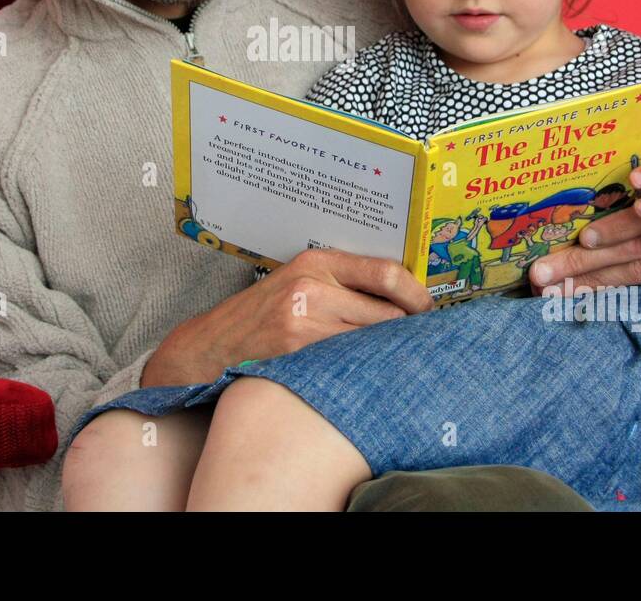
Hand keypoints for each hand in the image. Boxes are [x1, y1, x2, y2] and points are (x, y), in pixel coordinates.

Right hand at [145, 248, 431, 386]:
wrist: (210, 346)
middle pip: (387, 314)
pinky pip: (351, 366)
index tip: (429, 309)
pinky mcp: (298, 356)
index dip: (417, 294)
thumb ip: (342, 282)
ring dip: (384, 356)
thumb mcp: (298, 282)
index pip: (386, 273)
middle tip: (411, 345)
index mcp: (316, 262)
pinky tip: (358, 379)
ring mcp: (305, 324)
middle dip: (402, 333)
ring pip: (373, 344)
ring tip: (384, 364)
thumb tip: (403, 296)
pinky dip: (361, 374)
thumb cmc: (261, 316)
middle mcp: (312, 288)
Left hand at [527, 208, 640, 315]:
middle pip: (627, 251)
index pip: (635, 220)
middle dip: (580, 263)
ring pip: (635, 275)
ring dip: (591, 285)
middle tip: (541, 274)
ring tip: (556, 293)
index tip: (578, 240)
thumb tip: (575, 228)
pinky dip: (620, 301)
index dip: (608, 229)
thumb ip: (632, 218)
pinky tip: (592, 305)